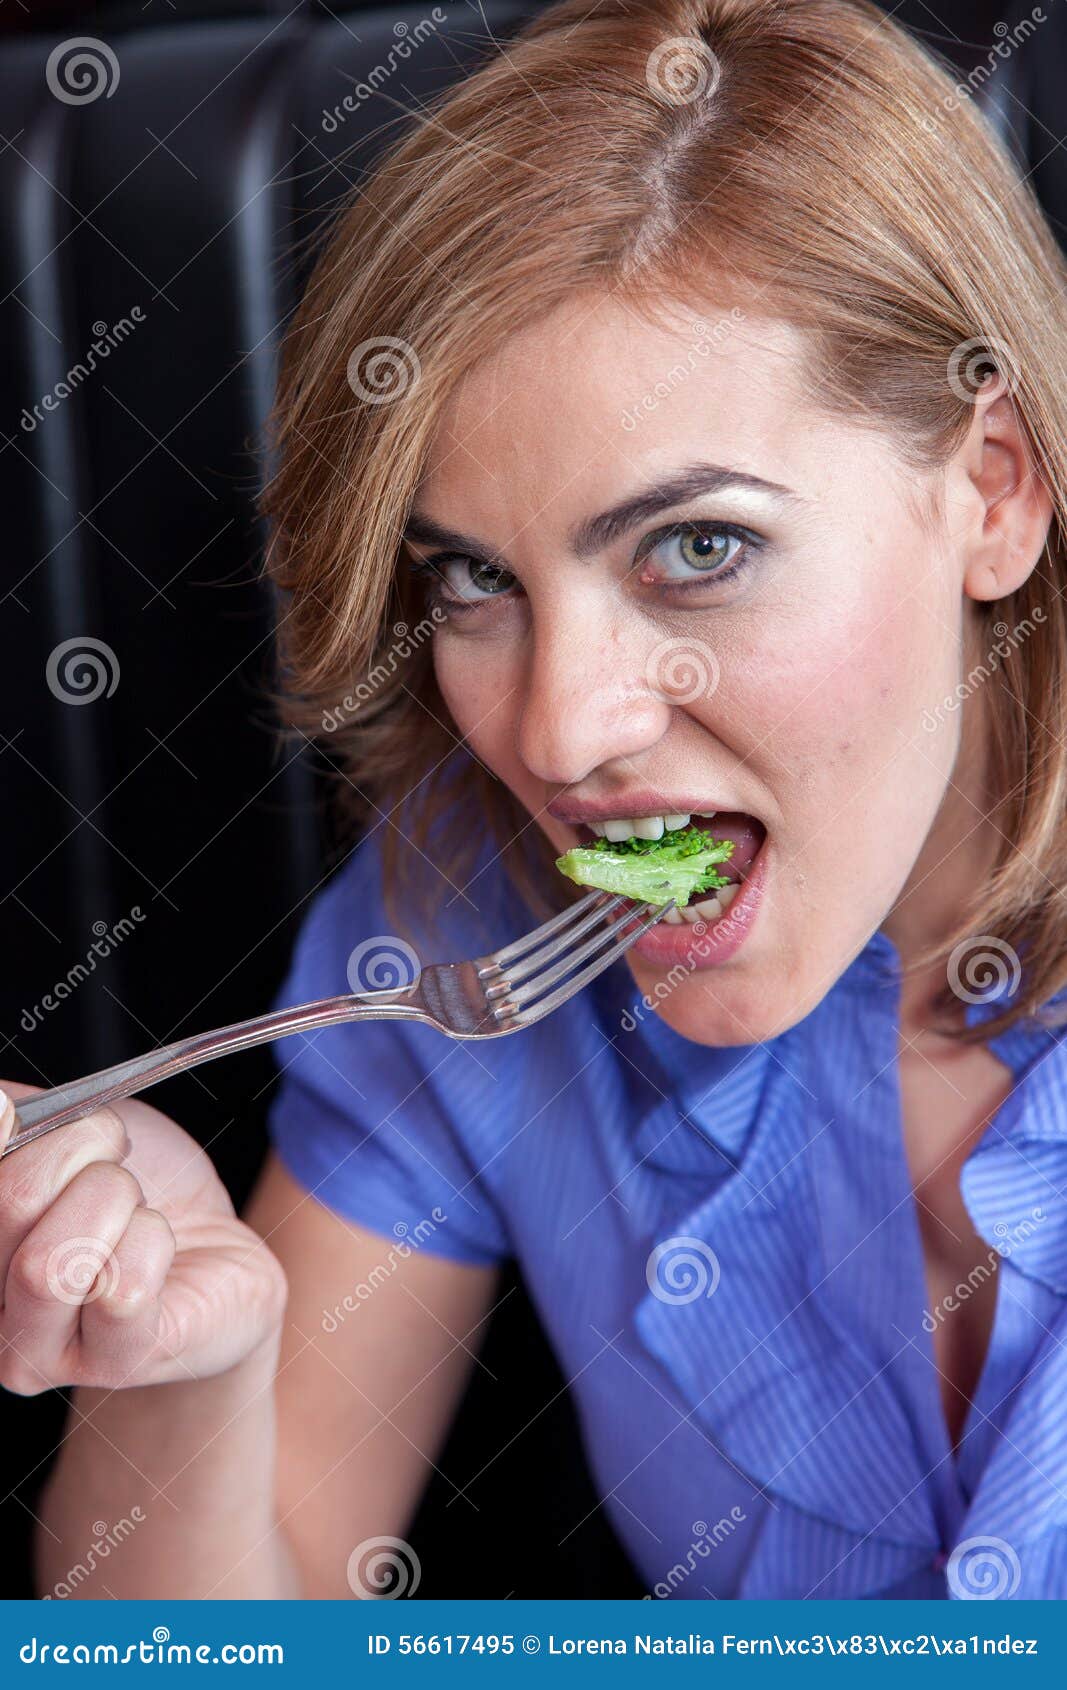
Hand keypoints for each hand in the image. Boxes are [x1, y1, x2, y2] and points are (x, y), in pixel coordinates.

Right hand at [0, 1084, 286, 1394]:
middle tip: (111, 1154)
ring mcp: (36, 1353)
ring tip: (135, 1206)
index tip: (16, 1113)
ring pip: (54, 1262)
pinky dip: (153, 1241)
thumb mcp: (69, 1132)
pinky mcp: (112, 1365)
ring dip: (117, 1199)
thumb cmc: (135, 1190)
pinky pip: (122, 1290)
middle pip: (10, 1201)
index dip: (0, 1135)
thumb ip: (22, 1119)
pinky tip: (158, 1247)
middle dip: (79, 1149)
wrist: (211, 1248)